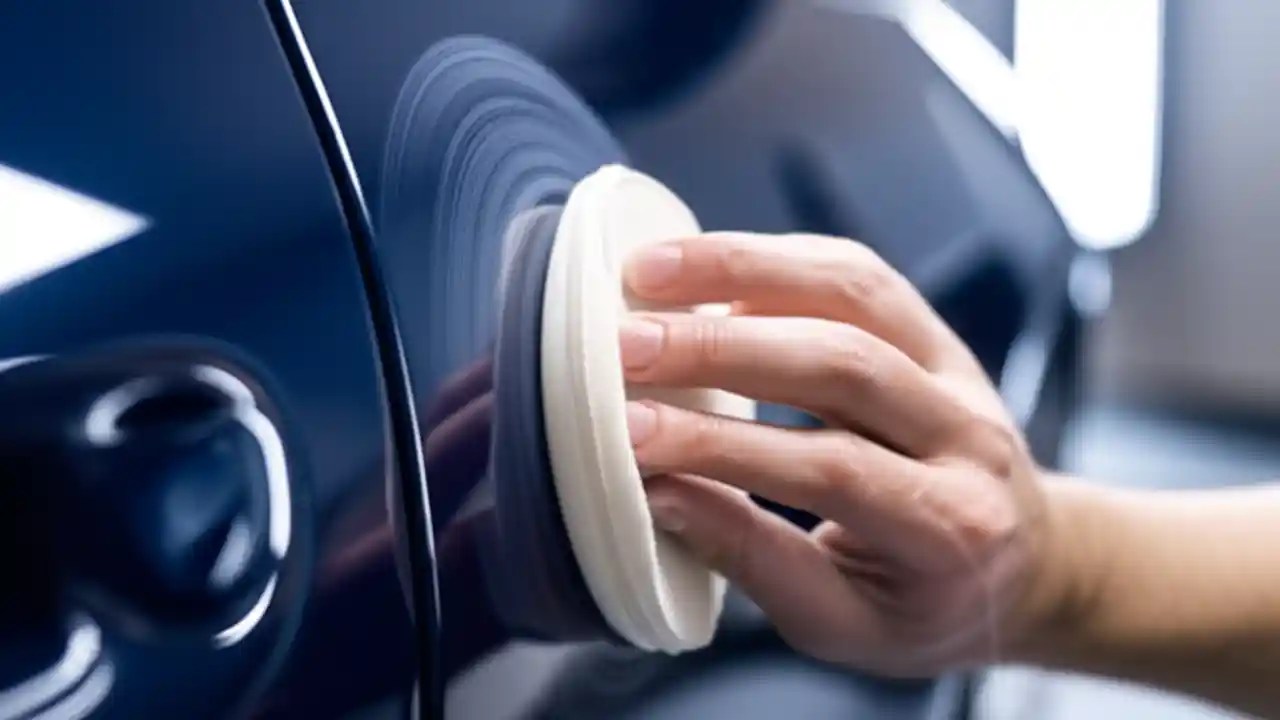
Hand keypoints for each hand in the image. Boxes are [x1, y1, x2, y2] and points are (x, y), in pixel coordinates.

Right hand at [619, 232, 1060, 675]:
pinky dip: (773, 259)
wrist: (1024, 564)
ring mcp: (958, 368)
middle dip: (719, 347)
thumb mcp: (839, 620)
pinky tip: (704, 264)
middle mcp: (968, 435)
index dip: (722, 446)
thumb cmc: (923, 606)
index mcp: (952, 526)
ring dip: (741, 268)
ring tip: (648, 271)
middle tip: (624, 347)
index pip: (831, 468)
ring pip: (853, 289)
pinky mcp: (934, 330)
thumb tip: (656, 493)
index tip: (631, 434)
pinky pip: (855, 273)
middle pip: (842, 363)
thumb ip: (752, 558)